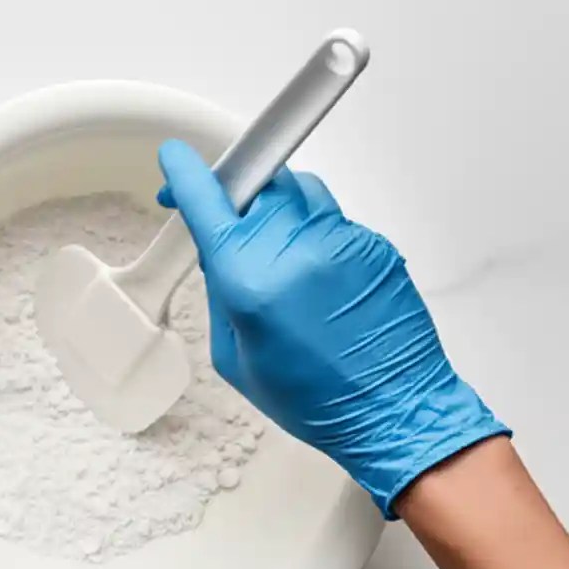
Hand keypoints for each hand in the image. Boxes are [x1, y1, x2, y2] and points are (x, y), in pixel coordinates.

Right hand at [156, 139, 508, 517]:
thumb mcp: (234, 357)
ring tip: (277, 254)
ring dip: (278, 210)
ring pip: (297, 193)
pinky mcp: (373, 245)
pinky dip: (313, 237)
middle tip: (228, 217)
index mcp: (248, 279)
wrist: (393, 409)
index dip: (187, 174)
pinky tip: (316, 281)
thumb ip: (220, 294)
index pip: (209, 201)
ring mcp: (339, 241)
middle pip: (258, 185)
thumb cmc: (312, 397)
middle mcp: (294, 248)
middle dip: (237, 195)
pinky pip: (330, 220)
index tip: (175, 159)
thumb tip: (217, 252)